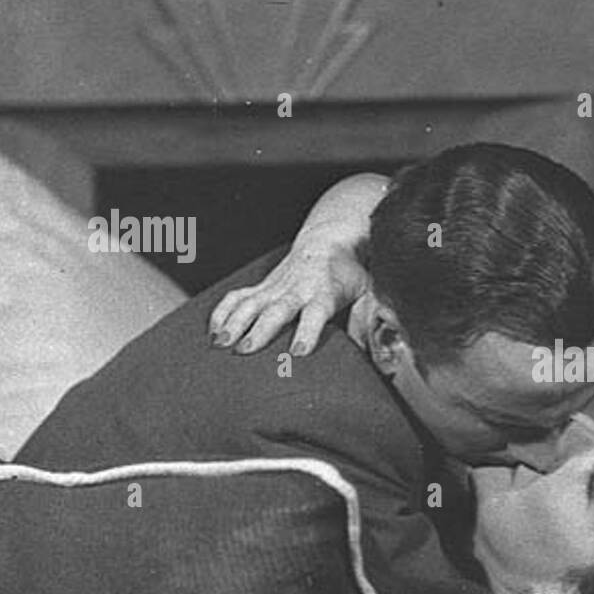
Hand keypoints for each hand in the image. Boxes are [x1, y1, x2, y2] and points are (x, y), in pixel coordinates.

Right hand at [208, 219, 370, 355]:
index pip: (316, 313)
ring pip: (250, 302)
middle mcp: (296, 288)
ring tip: (220, 344)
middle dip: (260, 330)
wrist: (330, 240)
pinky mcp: (261, 286)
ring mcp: (275, 286)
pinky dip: (222, 312)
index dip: (308, 331)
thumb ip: (371, 319)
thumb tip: (382, 353)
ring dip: (234, 322)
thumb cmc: (351, 274)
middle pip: (277, 310)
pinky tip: (212, 331)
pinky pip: (237, 297)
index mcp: (324, 292)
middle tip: (246, 350)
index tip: (299, 351)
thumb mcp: (368, 293)